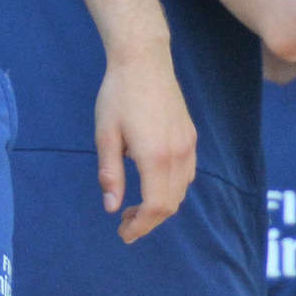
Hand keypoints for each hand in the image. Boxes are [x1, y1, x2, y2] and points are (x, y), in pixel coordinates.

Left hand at [92, 51, 195, 241]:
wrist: (144, 62)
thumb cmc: (118, 96)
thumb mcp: (105, 135)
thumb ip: (111, 174)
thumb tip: (112, 208)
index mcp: (155, 156)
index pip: (156, 206)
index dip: (141, 226)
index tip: (124, 234)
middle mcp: (178, 154)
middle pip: (171, 203)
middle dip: (149, 220)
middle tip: (125, 223)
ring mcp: (188, 145)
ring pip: (181, 190)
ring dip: (161, 205)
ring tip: (135, 206)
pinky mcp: (190, 137)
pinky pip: (186, 174)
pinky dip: (171, 188)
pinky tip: (151, 183)